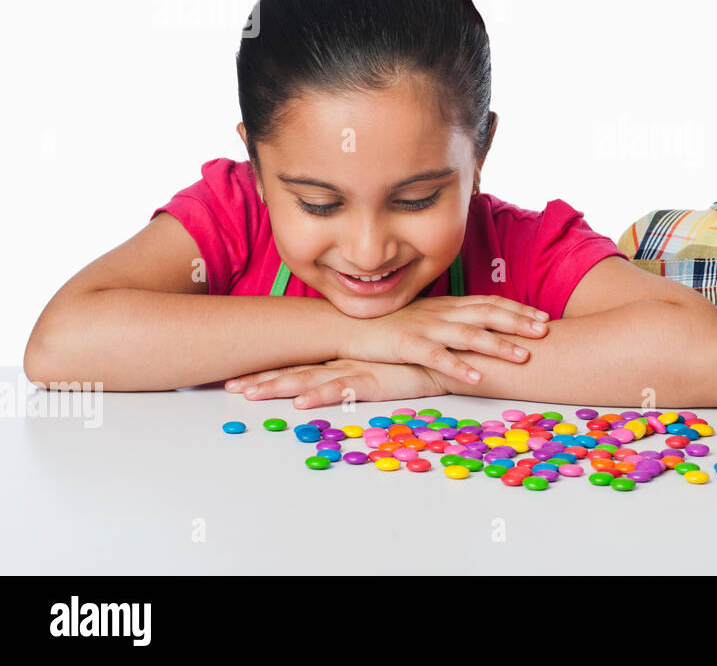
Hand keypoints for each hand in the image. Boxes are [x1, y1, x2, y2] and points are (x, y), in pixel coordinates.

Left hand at [225, 358, 447, 408]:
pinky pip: (343, 389)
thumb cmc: (415, 357)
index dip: (267, 369)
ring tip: (250, 393)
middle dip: (260, 379)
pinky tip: (302, 403)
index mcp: (340, 356)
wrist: (446, 354)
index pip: (297, 363)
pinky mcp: (374, 380)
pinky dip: (321, 396)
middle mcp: (341, 361)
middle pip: (294, 371)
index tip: (237, 376)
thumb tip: (334, 376)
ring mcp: (355, 369)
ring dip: (279, 386)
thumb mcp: (378, 362)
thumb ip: (356, 367)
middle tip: (228, 386)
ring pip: (310, 379)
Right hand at [342, 294, 549, 385]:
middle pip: (487, 314)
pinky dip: (458, 366)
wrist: (347, 324)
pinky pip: (437, 356)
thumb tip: (480, 329)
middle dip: (518, 322)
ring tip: (523, 356)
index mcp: (447, 306)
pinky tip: (477, 376)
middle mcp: (441, 313)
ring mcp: (426, 327)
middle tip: (545, 332)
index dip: (517, 310)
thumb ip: (451, 321)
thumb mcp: (426, 318)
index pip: (489, 303)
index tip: (543, 318)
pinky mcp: (407, 344)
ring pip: (468, 334)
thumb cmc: (389, 324)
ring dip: (498, 345)